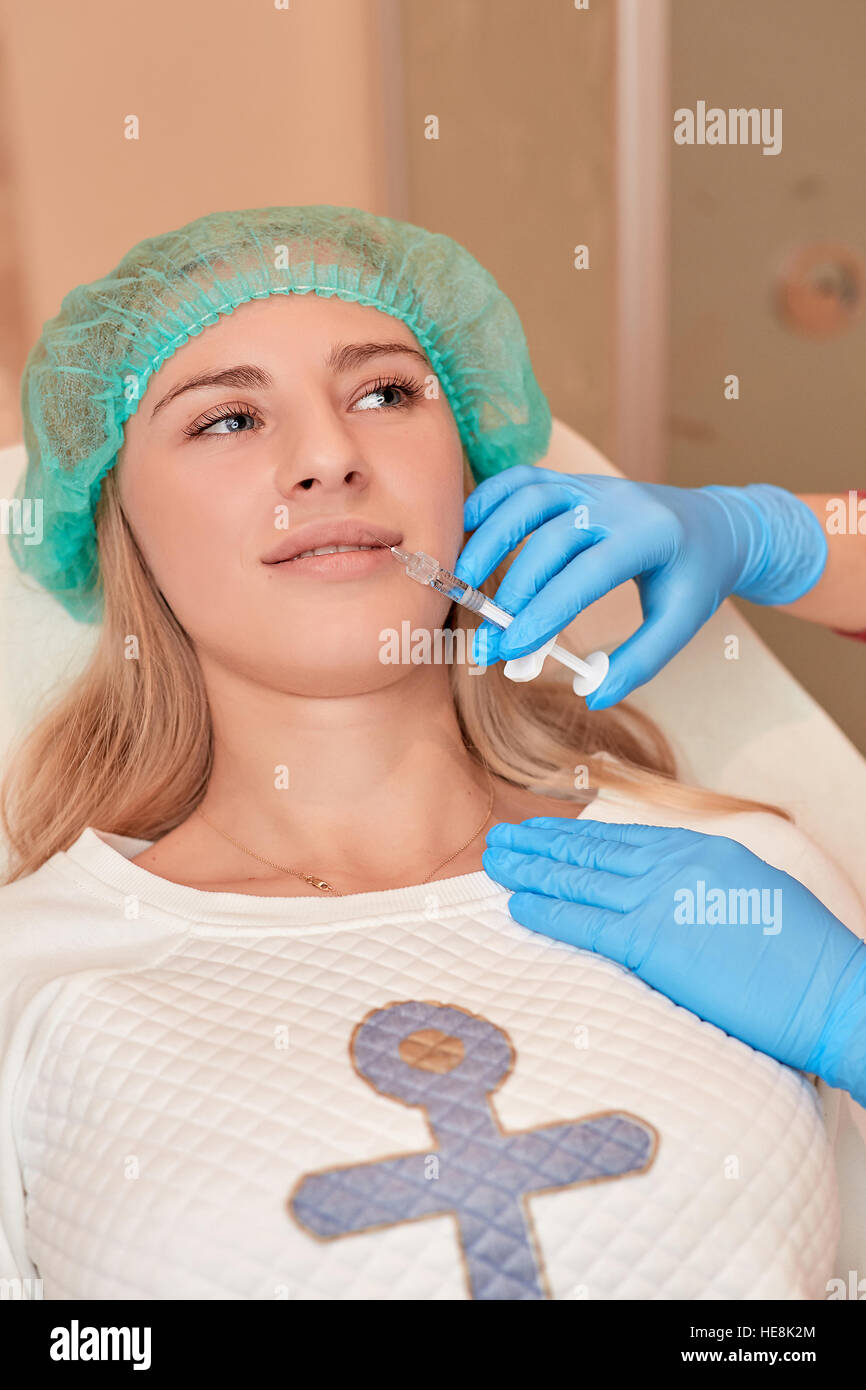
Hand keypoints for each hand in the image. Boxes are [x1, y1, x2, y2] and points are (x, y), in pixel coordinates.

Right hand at [454, 468, 827, 707]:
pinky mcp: (572, 480)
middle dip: (512, 594)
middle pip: (550, 541)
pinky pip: (522, 480)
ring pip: (529, 499)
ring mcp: (591, 484)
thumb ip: (640, 660)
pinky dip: (489, 499)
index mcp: (651, 536)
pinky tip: (466, 531)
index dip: (544, 613)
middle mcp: (618, 502)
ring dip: (489, 540)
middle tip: (488, 641)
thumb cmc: (694, 576)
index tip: (513, 650)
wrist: (712, 523)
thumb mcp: (681, 622)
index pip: (586, 575)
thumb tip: (594, 696)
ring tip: (464, 584)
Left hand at [482, 817, 865, 1104]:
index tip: (549, 833)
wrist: (833, 992)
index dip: (581, 837)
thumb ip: (707, 891)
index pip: (627, 840)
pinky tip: (517, 906)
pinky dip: (546, 911)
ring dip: (531, 870)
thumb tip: (674, 902)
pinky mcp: (650, 941)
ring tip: (495, 861)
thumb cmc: (805, 961)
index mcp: (704, 851)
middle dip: (542, 844)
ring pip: (579, 879)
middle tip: (503, 838)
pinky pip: (583, 922)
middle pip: (593, 851)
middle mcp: (677, 865)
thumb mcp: (754, 898)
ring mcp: (661, 900)